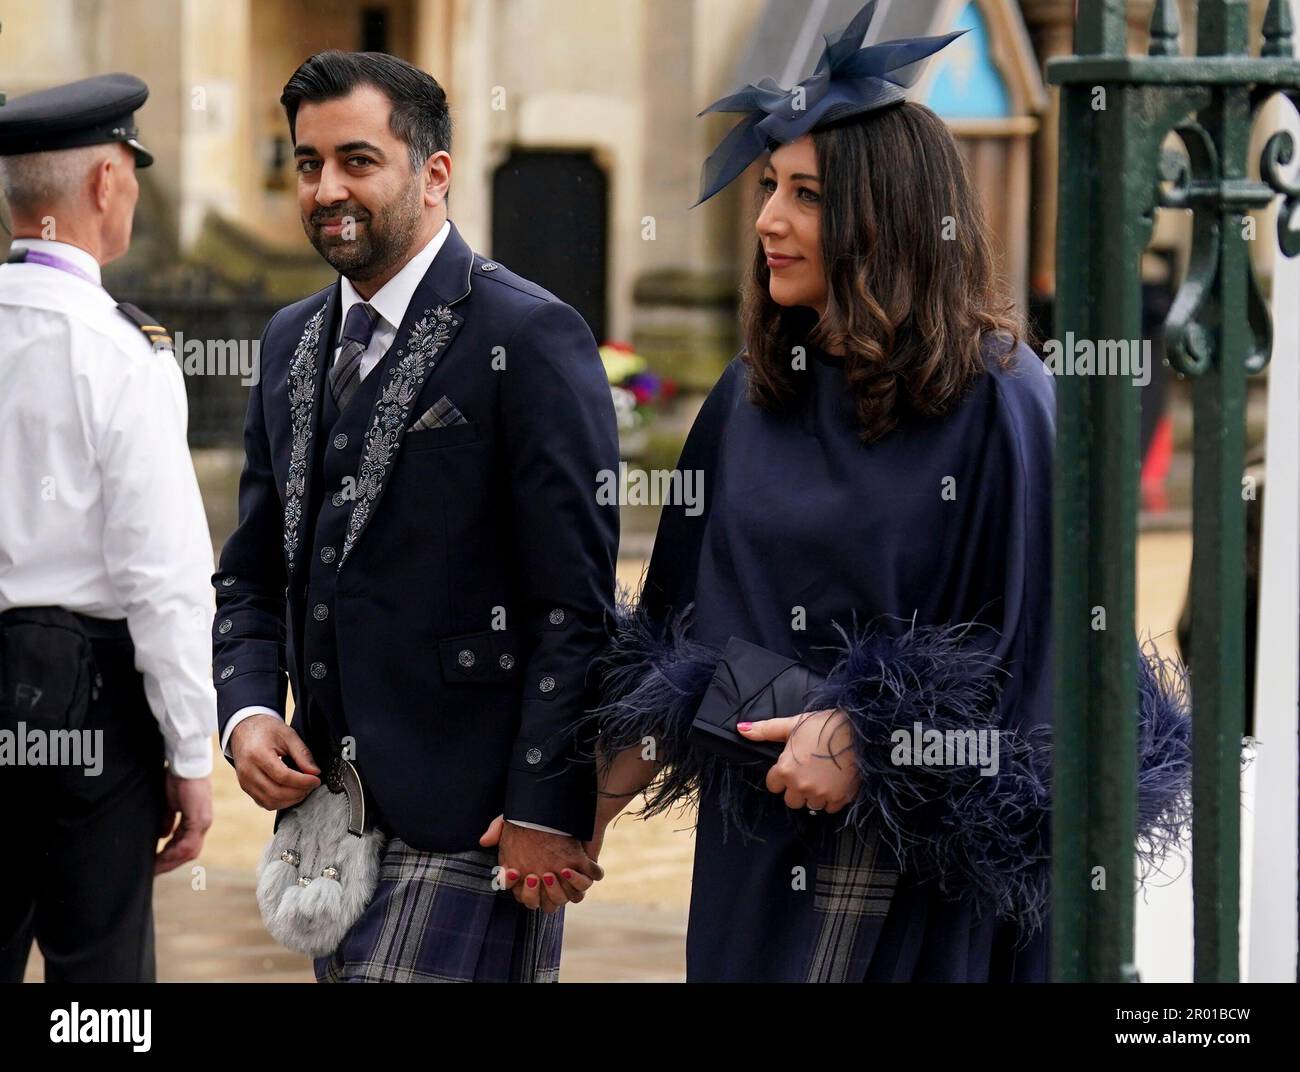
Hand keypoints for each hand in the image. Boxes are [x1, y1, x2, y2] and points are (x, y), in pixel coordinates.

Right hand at [155, 772, 212, 873]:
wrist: (185, 762)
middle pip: (188, 852)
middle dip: (170, 863)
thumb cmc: (176, 778)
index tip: (156, 864)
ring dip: (170, 861)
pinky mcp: (199, 818)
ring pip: (189, 850)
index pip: (186, 844)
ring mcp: (202, 821)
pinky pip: (188, 842)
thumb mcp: (170, 803)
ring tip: (153, 868)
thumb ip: (168, 819)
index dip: (171, 855)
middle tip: (152, 871)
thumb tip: (163, 835)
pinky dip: (174, 852)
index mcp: (196, 819)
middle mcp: (202, 823)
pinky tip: (160, 856)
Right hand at [230, 713, 320, 810]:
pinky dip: (281, 802)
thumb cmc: (267, 730)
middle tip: (312, 785)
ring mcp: (245, 781)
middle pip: (276, 792)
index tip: (316, 780)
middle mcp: (248, 771)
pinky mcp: (246, 788)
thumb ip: (302, 754)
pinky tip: (292, 793)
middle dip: (299, 793)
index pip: (282, 776)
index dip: (302, 781)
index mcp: (257, 754)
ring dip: (291, 800)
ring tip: (304, 789)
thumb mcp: (288, 735)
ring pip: (270, 802)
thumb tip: (315, 773)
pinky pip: (264, 802)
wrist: (244, 729)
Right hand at [478, 816, 602, 911]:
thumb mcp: (514, 819)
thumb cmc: (538, 816)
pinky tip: (571, 869)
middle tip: (536, 876)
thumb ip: (497, 828)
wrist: (571, 806)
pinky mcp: (586, 872)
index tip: (513, 870)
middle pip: (540, 904)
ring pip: (562, 900)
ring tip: (557, 872)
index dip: (514, 886)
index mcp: (529, 877)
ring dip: (558, 891)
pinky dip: (578, 882)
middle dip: (535, 894)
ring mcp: (568, 880)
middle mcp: (548, 883)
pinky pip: (583, 888)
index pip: (519, 894)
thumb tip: (484, 841)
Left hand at [738, 709, 859, 812]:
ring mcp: (821, 795)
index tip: (791, 766)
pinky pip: (830, 808)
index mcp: (786, 770)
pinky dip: (831, 799)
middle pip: (791, 800)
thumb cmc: (823, 724)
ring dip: (814, 795)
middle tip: (807, 772)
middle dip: (796, 789)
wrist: (859, 730)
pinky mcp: (840, 799)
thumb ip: (765, 730)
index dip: (781, 775)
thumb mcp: (793, 724)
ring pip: (810, 805)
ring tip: (823, 776)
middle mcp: (801, 786)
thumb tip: (740, 729)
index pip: (773, 785)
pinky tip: (835, 782)